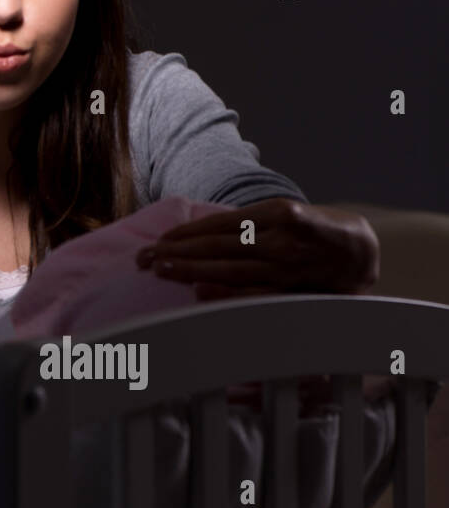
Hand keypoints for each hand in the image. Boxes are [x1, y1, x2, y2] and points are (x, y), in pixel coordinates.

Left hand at [135, 198, 379, 301]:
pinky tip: (198, 291)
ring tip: (160, 270)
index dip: (186, 234)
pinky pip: (252, 294)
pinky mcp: (292, 290)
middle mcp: (280, 239)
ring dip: (190, 270)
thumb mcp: (285, 214)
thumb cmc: (314, 230)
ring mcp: (286, 267)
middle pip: (218, 246)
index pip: (219, 224)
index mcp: (277, 213)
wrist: (362, 254)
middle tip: (144, 257)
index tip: (158, 241)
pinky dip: (225, 293)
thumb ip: (247, 224)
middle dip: (177, 252)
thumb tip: (200, 234)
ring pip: (228, 269)